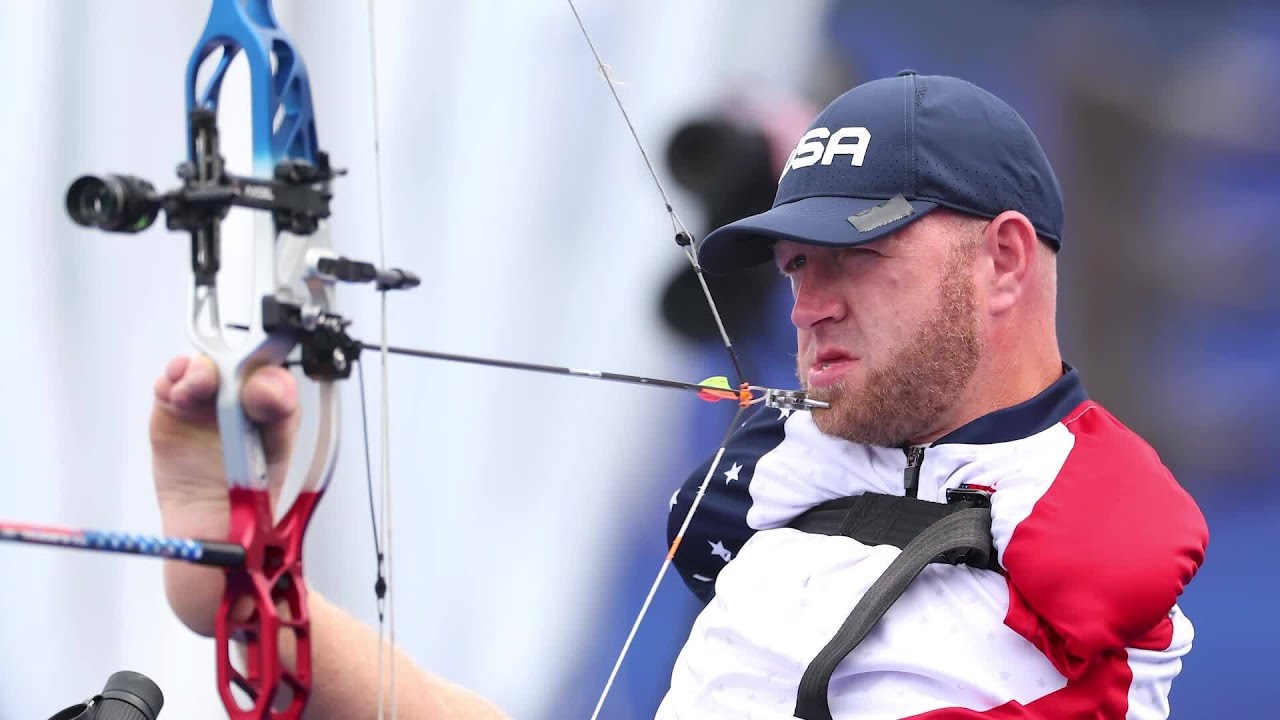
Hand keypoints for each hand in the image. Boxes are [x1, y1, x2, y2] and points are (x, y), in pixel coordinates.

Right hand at [149, 354, 298, 634]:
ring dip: (200, 371)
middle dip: (236, 371)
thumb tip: (251, 581)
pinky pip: (175, 385)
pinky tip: (173, 389)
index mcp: (278, 445)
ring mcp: (212, 417)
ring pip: (211, 374)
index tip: (265, 400)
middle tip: (218, 385)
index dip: (274, 395)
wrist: (212, 564)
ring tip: (190, 386)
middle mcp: (248, 424)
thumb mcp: (256, 552)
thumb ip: (252, 557)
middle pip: (248, 376)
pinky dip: (172, 379)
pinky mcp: (176, 416)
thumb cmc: (246, 550)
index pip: (282, 405)